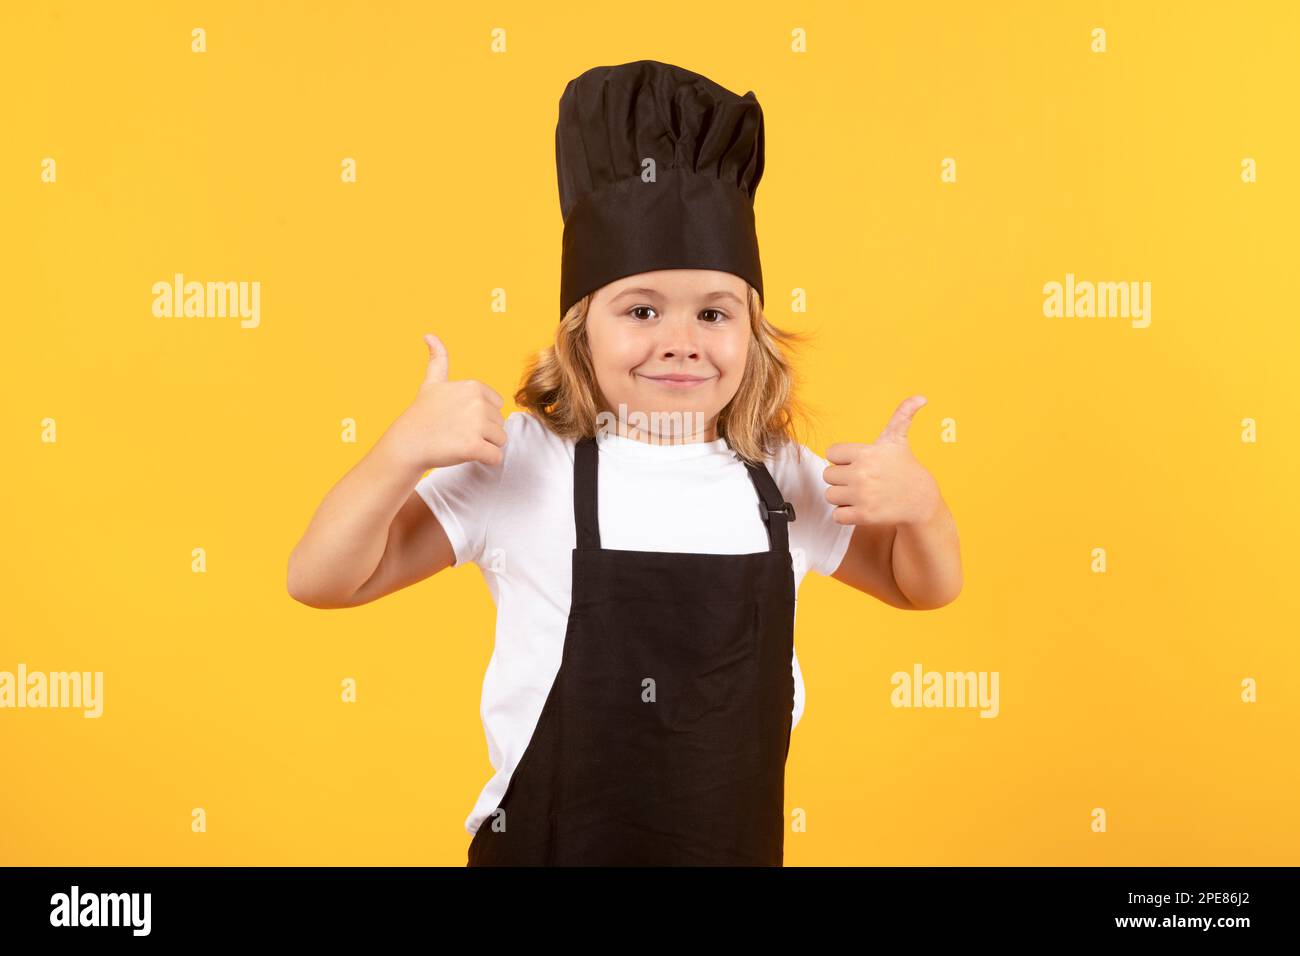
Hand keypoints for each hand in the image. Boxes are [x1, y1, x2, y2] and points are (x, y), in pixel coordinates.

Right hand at [379, 333, 507, 470]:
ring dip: (484, 446)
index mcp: (473, 387)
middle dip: (483, 431)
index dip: (481, 416)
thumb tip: (429, 334)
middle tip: (457, 432)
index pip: (497, 406)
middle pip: (499, 423)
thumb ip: (438, 359)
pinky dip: (486, 460)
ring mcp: (476, 425)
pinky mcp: (474, 446)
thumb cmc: (422, 415)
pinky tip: (467, 455)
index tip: (460, 418)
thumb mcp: (432, 383)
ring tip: (460, 442)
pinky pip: (496, 457)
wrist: (407, 444)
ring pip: (500, 441)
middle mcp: (477, 403)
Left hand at [823, 396, 941, 526]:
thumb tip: (920, 397)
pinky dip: (845, 514)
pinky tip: (860, 507)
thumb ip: (902, 415)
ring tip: (860, 494)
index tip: (858, 462)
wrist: (921, 501)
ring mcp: (862, 495)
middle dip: (841, 478)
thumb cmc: (905, 468)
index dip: (842, 459)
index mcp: (866, 452)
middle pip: (828, 475)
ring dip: (842, 497)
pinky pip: (837, 515)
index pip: (831, 453)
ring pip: (830, 495)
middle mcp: (862, 473)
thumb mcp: (899, 440)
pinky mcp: (864, 515)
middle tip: (860, 480)